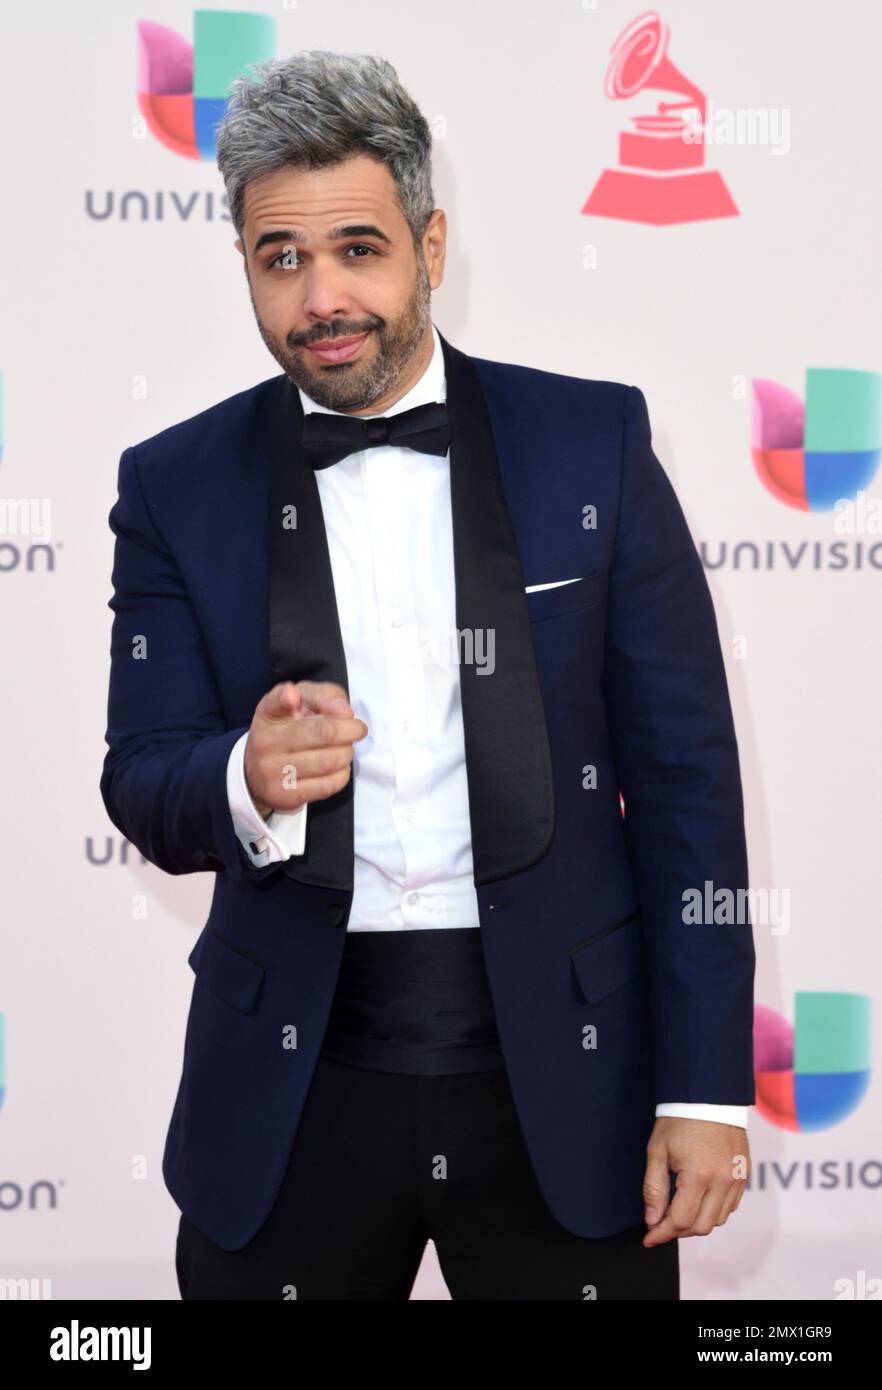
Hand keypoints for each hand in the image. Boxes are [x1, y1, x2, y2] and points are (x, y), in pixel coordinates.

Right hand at [244, 680, 367, 817]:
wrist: (257, 773)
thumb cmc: (289, 729)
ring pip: (330, 761)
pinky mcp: (285, 795)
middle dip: (351, 729)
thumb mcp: (300, 702)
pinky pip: (328, 785)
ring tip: (345, 748)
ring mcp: (273, 771)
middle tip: (358, 729)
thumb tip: (344, 711)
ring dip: (347, 753)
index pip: (276, 701)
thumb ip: (324, 696)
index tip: (296, 698)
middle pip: (323, 732)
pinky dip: (342, 773)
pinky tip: (337, 767)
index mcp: (268, 713)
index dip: (290, 698)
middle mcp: (266, 741)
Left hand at [641, 1117, 749, 1246]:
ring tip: (678, 1212)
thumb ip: (654, 1188)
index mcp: (699, 1176)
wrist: (708, 1095)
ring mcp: (737, 1179)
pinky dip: (714, 1211)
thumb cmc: (679, 1120)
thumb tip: (652, 1220)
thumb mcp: (657, 1151)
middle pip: (701, 1226)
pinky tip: (698, 1201)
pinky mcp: (745, 1174)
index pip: (680, 1221)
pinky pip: (731, 1206)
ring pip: (718, 1220)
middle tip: (660, 1224)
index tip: (648, 1238)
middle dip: (678, 1231)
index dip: (662, 1233)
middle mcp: (723, 1181)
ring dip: (697, 1222)